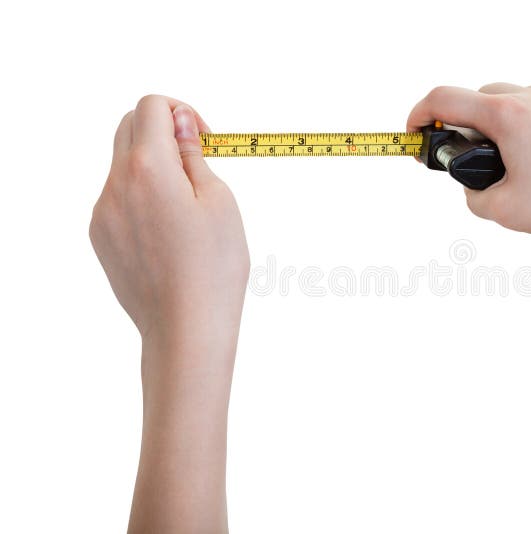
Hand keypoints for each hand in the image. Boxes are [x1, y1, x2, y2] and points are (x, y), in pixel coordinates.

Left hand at [90, 95, 248, 350]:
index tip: (204, 139)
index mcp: (148, 167)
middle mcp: (115, 184)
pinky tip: (169, 229)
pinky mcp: (100, 236)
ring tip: (186, 203)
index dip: (182, 112)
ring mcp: (103, 212)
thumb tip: (179, 124)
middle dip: (164, 130)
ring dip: (152, 164)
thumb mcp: (219, 201)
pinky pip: (117, 197)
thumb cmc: (213, 267)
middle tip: (197, 161)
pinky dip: (141, 194)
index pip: (152, 107)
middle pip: (129, 127)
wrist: (185, 327)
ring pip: (122, 164)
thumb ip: (193, 154)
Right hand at [407, 83, 530, 244]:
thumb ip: (473, 195)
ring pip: (524, 101)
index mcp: (508, 116)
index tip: (415, 131)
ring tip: (520, 164)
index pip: (444, 99)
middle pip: (485, 96)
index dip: (419, 115)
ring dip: (509, 125)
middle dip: (469, 123)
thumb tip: (474, 186)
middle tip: (472, 156)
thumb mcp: (502, 210)